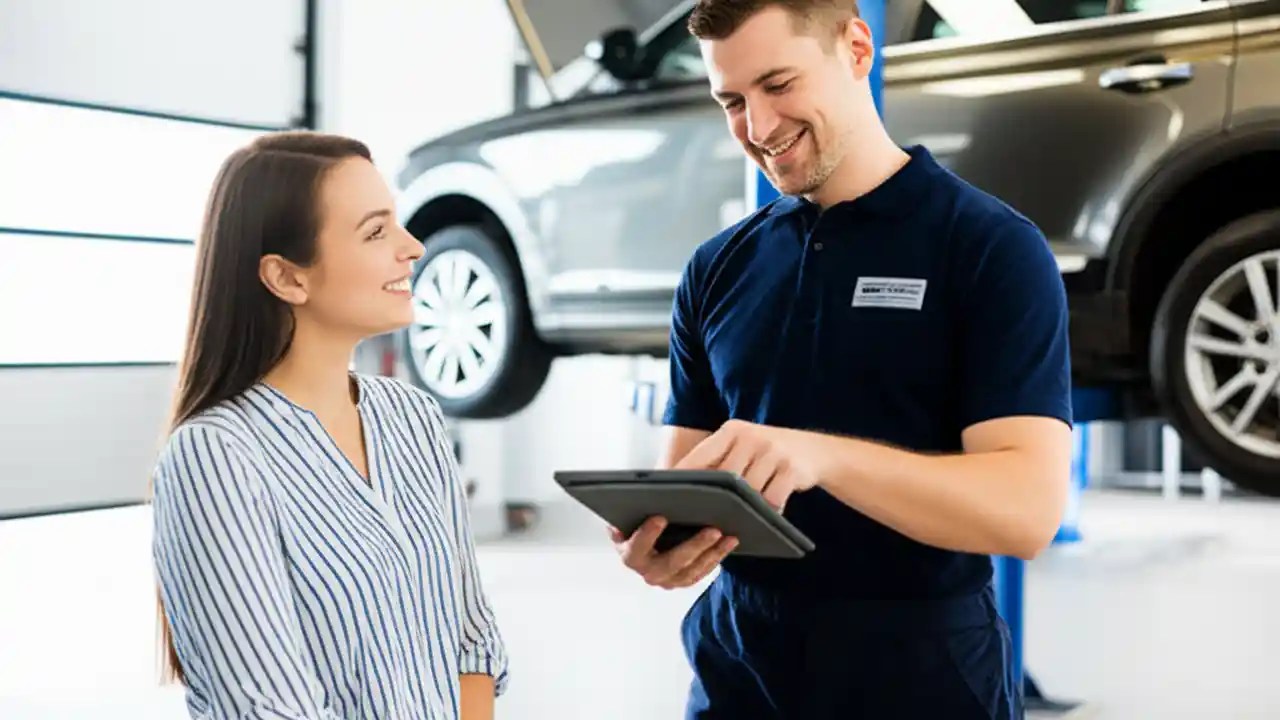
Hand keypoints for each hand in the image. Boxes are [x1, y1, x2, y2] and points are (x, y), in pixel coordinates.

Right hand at [610, 517, 738, 589]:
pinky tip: (728, 544)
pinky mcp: (682, 581)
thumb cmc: (637, 525)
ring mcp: (667, 580)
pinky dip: (716, 557)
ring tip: (728, 537)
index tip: (660, 518)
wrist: (641, 545)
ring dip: (712, 553)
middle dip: (694, 546)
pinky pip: (701, 572)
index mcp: (630, 554)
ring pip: (691, 570)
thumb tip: (647, 492)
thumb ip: (637, 508)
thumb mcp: (632, 515)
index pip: (636, 548)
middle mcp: (648, 571)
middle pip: (671, 562)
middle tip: (713, 531)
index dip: (646, 534)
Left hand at [675, 419, 818, 511]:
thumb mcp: (743, 447)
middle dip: (714, 500)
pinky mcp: (791, 468)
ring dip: (743, 509)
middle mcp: (751, 436)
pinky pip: (772, 499)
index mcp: (732, 430)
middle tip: (701, 519)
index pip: (701, 456)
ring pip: (748, 491)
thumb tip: (686, 490)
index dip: (683, 479)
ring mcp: (772, 451)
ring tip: (735, 522)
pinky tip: (765, 518)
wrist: (815, 450)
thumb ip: (720, 460)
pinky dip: (767, 511)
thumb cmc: (768, 454)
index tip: (667, 498)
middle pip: (724, 477)